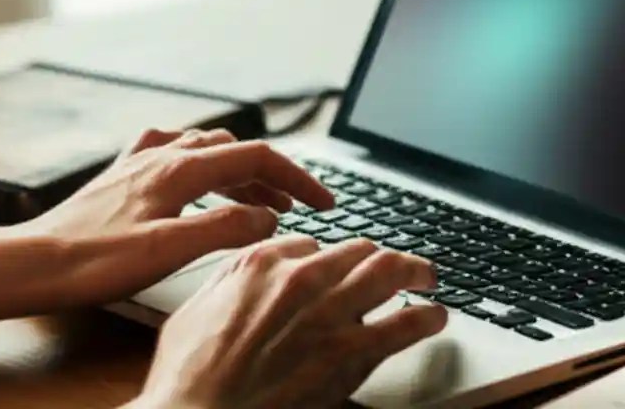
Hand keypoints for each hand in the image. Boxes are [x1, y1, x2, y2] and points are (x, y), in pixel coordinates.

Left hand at [21, 128, 333, 308]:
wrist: (32, 264)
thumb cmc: (95, 261)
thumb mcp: (171, 249)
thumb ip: (228, 227)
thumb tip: (269, 215)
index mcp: (181, 168)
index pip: (258, 157)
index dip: (299, 178)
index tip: (325, 202)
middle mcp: (163, 155)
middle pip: (237, 151)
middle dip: (275, 176)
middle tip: (300, 205)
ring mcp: (141, 163)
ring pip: (208, 152)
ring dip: (242, 173)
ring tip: (263, 200)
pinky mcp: (123, 178)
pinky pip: (175, 155)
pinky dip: (202, 165)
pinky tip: (198, 180)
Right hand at [131, 236, 447, 408]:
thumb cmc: (188, 378)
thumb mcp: (193, 312)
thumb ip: (227, 282)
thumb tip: (248, 270)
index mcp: (259, 264)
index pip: (310, 244)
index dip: (325, 259)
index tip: (335, 270)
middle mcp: (301, 278)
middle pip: (358, 250)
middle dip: (377, 258)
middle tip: (392, 268)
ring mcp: (331, 312)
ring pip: (390, 270)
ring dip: (415, 271)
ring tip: (426, 277)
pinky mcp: (354, 351)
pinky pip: (406, 323)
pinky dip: (427, 317)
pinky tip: (436, 317)